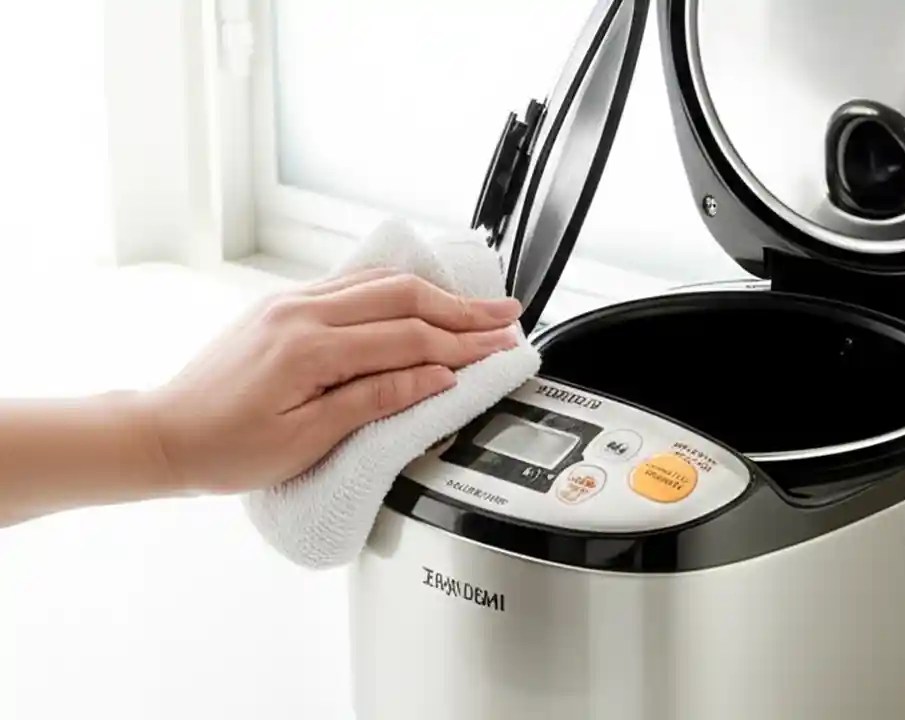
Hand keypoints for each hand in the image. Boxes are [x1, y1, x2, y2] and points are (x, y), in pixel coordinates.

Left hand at [143, 268, 521, 494]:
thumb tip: (435, 378)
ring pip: (380, 282)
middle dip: (462, 308)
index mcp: (310, 347)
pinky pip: (353, 284)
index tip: (499, 349)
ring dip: (435, 293)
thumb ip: (375, 399)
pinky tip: (419, 296)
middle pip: (403, 296)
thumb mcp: (307, 440)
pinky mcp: (285, 306)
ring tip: (476, 306)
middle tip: (506, 317)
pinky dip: (397, 288)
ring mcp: (291, 303)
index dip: (462, 345)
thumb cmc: (225, 448)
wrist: (165, 434)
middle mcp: (301, 312)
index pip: (408, 339)